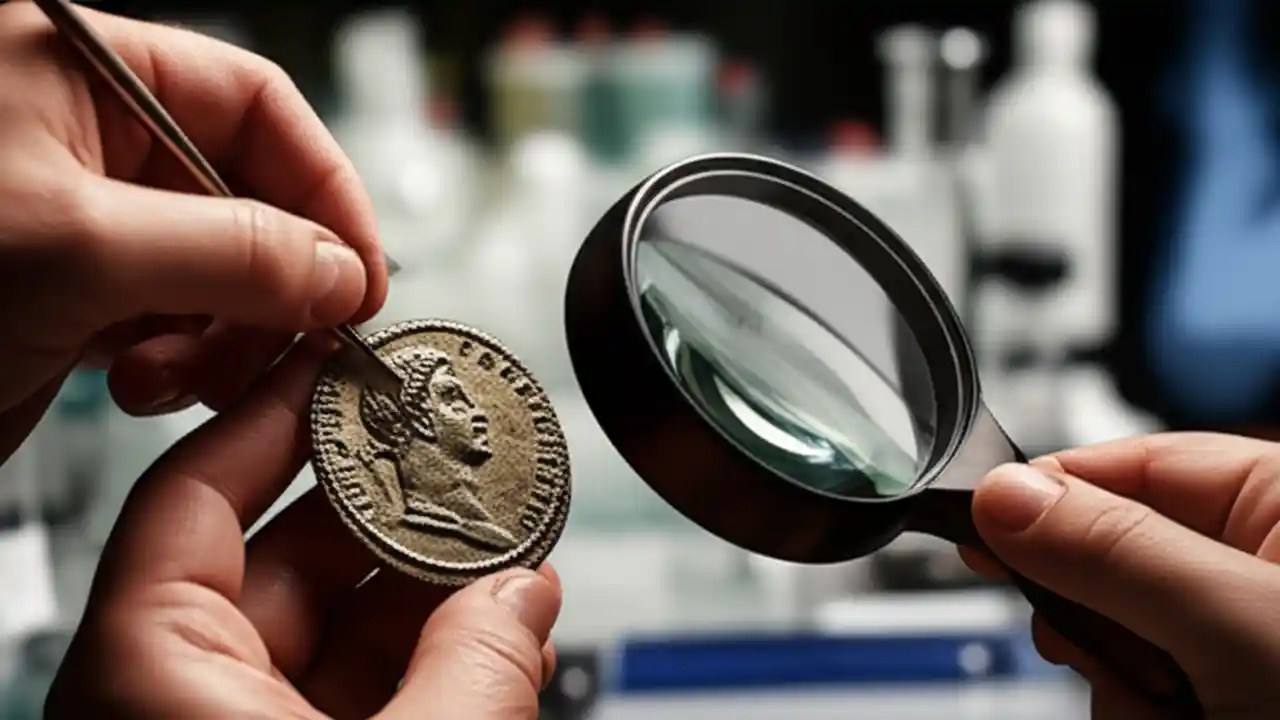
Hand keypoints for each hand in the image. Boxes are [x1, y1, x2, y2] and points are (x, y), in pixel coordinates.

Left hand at [0, 2, 386, 461]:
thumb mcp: (78, 250)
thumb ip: (235, 250)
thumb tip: (345, 271)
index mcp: (83, 74)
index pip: (253, 103)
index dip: (324, 186)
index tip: (361, 270)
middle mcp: (92, 141)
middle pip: (251, 196)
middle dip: (275, 278)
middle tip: (294, 341)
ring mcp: (92, 224)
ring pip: (226, 270)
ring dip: (229, 333)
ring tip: (183, 374)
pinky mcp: (84, 296)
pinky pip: (182, 319)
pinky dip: (188, 360)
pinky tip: (147, 383)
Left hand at [45, 340, 560, 719]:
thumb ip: (472, 668)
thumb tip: (525, 597)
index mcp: (145, 677)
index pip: (193, 496)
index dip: (279, 415)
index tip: (342, 362)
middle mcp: (173, 699)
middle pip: (282, 555)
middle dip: (391, 504)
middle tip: (454, 455)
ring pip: (328, 630)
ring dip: (422, 588)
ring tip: (503, 549)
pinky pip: (349, 689)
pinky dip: (418, 657)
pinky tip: (488, 630)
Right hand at [961, 433, 1279, 718]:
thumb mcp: (1233, 620)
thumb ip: (1115, 551)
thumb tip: (1004, 495)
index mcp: (1278, 504)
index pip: (1137, 463)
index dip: (1056, 492)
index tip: (984, 523)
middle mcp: (1252, 562)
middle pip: (1106, 553)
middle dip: (1093, 614)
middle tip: (1103, 646)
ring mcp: (1231, 633)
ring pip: (1110, 629)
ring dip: (1118, 680)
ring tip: (1169, 710)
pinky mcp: (1213, 688)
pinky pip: (1129, 685)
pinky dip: (1137, 712)